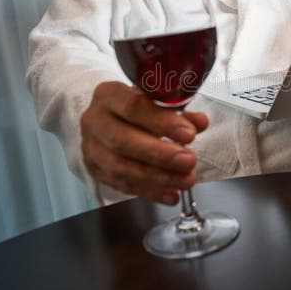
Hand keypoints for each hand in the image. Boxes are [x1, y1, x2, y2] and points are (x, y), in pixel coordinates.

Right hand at [80, 81, 208, 204]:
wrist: (108, 119)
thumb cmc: (136, 108)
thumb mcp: (155, 101)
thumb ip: (178, 111)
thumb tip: (199, 122)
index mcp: (108, 95)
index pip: (133, 107)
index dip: (162, 122)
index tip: (189, 134)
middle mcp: (94, 120)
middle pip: (122, 140)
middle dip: (160, 154)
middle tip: (189, 161)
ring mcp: (91, 148)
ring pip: (120, 167)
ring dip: (157, 177)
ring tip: (185, 180)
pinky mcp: (95, 170)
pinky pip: (122, 185)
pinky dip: (150, 192)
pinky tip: (171, 194)